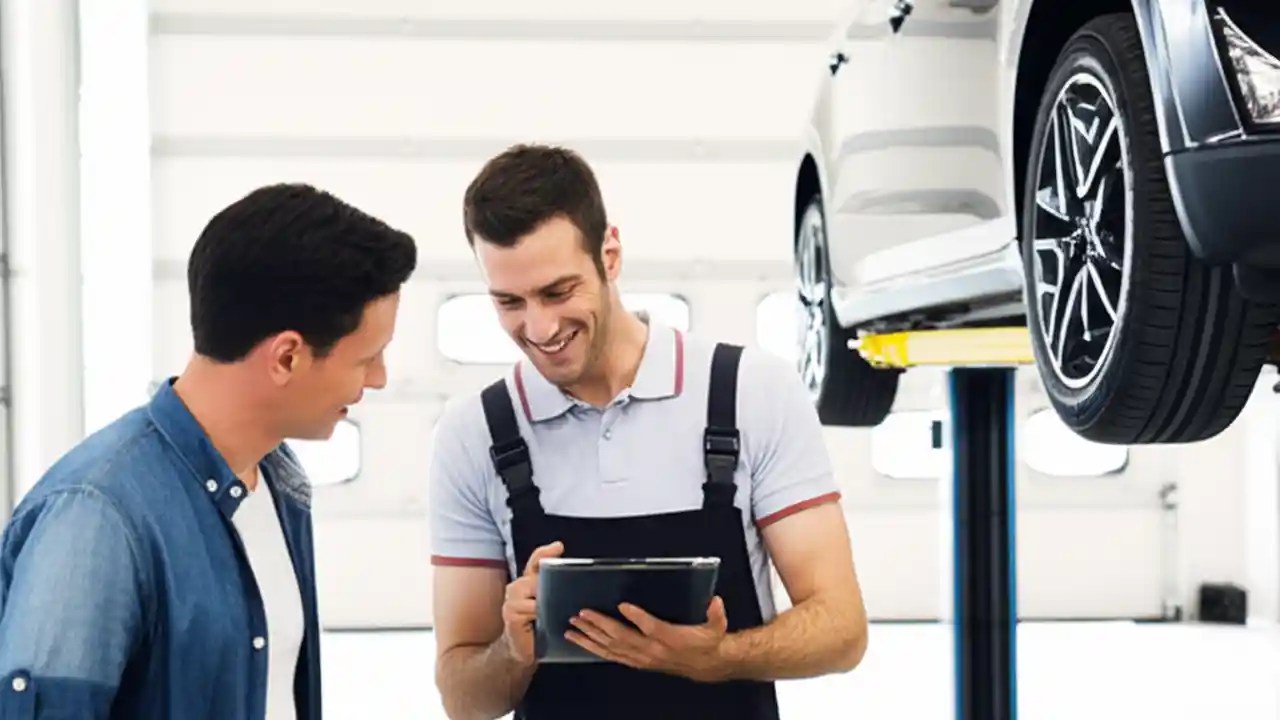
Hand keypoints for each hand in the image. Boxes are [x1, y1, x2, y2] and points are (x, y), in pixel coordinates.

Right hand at [500, 540, 563, 665]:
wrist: (522, 649)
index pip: (535, 561)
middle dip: (552, 582)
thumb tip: (580, 583)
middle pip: (537, 578)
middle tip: (568, 588)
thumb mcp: (548, 606)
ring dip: (547, 600)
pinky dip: (541, 613)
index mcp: (527, 582)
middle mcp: (517, 587)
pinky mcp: (511, 614)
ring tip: (557, 607)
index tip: (558, 547)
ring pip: (535, 592)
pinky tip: (545, 619)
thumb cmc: (539, 626)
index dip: (546, 553)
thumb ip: (555, 592)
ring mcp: (511, 600)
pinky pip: (531, 609)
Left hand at [566, 595, 729, 682]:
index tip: (623, 605)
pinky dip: (595, 650)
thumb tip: (715, 600)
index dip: (637, 617)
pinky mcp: (637, 662)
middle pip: (623, 637)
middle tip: (582, 613)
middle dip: (600, 625)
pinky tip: (581, 642)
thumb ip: (716, 613)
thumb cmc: (708, 640)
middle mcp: (652, 650)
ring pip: (612, 648)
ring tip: (572, 627)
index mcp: (670, 637)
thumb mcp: (717, 626)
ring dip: (591, 638)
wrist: (706, 664)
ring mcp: (642, 658)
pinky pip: (612, 657)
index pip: (651, 627)